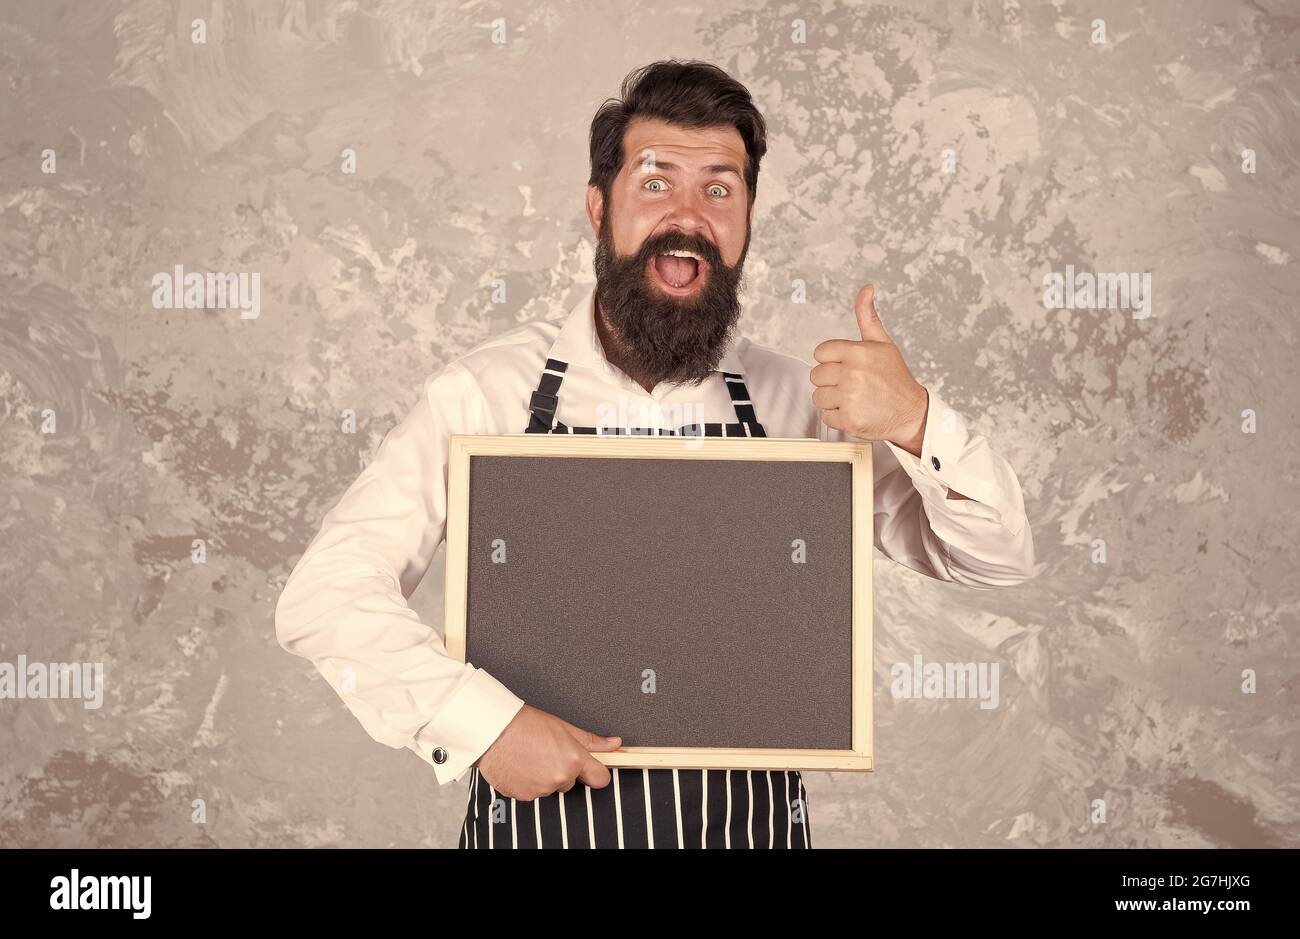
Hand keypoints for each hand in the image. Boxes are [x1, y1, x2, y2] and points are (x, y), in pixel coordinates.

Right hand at [474, 704, 622, 800]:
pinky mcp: (524, 796)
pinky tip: (520, 765)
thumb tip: (614, 744)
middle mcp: (560, 778)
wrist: (493, 730)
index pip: (600, 778)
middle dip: (562, 770)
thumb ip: (591, 741)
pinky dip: (527, 783)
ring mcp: (541, 789)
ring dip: (543, 777)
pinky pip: (532, 793)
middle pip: (570, 782)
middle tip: (547, 752)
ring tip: (530, 756)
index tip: (591, 768)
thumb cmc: (525, 724)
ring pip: (550, 787)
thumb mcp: (563, 727)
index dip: (596, 772)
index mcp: (573, 760)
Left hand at [810, 283, 928, 453]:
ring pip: (818, 397)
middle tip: (851, 385)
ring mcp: (850, 397)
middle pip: (816, 375)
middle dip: (830, 381)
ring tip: (853, 399)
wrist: (912, 413)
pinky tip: (854, 411)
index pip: (820, 353)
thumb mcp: (883, 343)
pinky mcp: (849, 419)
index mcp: (858, 352)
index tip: (846, 367)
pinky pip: (825, 417)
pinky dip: (837, 418)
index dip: (831, 361)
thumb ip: (868, 317)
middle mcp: (853, 373)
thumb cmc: (896, 378)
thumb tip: (866, 288)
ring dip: (832, 400)